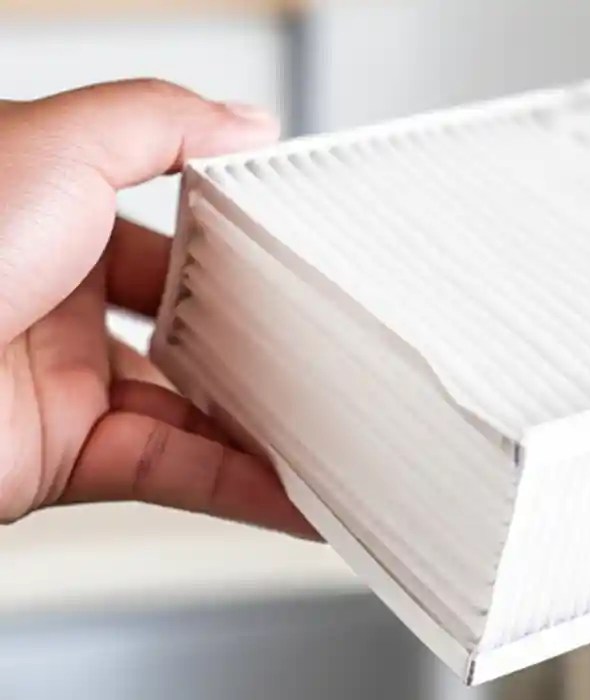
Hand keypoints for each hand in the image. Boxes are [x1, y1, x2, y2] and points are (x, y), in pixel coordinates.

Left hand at [0, 80, 314, 537]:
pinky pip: (171, 472)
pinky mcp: (61, 458)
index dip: (239, 252)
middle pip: (192, 329)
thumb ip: (162, 124)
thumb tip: (247, 121)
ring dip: (263, 425)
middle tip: (334, 349)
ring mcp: (62, 384)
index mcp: (54, 219)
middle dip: (263, 344)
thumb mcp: (58, 143)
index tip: (303, 263)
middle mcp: (59, 302)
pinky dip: (238, 488)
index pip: (173, 237)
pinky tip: (296, 491)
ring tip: (339, 426)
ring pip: (192, 408)